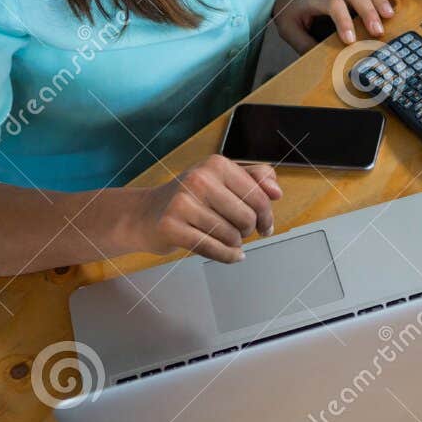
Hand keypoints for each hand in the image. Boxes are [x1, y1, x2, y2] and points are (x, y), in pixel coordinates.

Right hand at [126, 155, 282, 263]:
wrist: (145, 215)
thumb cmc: (190, 198)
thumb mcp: (222, 179)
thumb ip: (255, 179)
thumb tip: (277, 192)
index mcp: (216, 164)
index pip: (258, 195)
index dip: (267, 215)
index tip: (266, 226)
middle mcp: (199, 179)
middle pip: (247, 217)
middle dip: (249, 231)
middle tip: (241, 232)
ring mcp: (182, 203)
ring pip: (231, 235)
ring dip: (235, 243)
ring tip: (227, 238)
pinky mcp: (171, 227)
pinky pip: (213, 249)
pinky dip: (227, 256)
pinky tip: (232, 255)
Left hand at [274, 0, 395, 50]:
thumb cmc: (290, 8)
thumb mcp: (288, 28)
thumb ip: (302, 44)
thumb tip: (319, 62)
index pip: (333, 5)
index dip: (344, 21)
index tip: (350, 40)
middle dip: (369, 11)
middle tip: (378, 31)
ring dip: (378, 0)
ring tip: (390, 16)